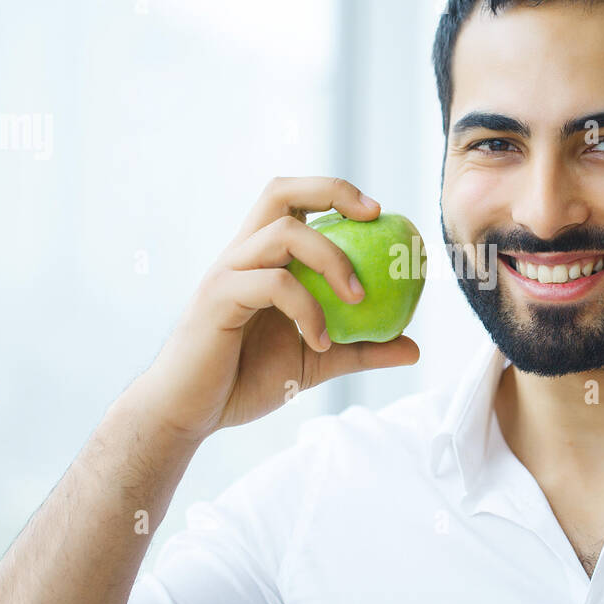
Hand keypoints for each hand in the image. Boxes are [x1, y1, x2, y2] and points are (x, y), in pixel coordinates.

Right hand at [126, 176, 419, 442]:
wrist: (190, 413)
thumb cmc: (244, 380)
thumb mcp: (317, 362)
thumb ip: (361, 350)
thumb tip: (413, 347)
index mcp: (262, 258)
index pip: (293, 201)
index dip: (336, 193)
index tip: (380, 213)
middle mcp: (242, 254)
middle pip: (281, 191)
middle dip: (331, 190)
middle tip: (374, 216)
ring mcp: (227, 273)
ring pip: (283, 233)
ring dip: (331, 259)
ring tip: (357, 299)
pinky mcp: (218, 298)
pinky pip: (273, 285)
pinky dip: (308, 309)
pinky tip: (321, 342)